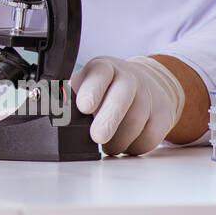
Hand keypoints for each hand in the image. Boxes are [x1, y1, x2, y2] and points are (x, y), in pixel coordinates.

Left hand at [70, 56, 185, 155]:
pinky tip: (125, 145)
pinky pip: (151, 136)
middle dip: (109, 119)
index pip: (99, 74)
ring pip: (136, 121)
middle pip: (122, 97)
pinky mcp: (164, 113)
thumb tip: (51, 111)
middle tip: (97, 137)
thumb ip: (69, 96)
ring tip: (107, 145)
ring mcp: (149, 94)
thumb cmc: (105, 87)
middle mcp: (129, 77)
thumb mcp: (84, 83)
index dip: (92, 90)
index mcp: (104, 68)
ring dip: (118, 140)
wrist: (144, 82)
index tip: (83, 107)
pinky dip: (135, 146)